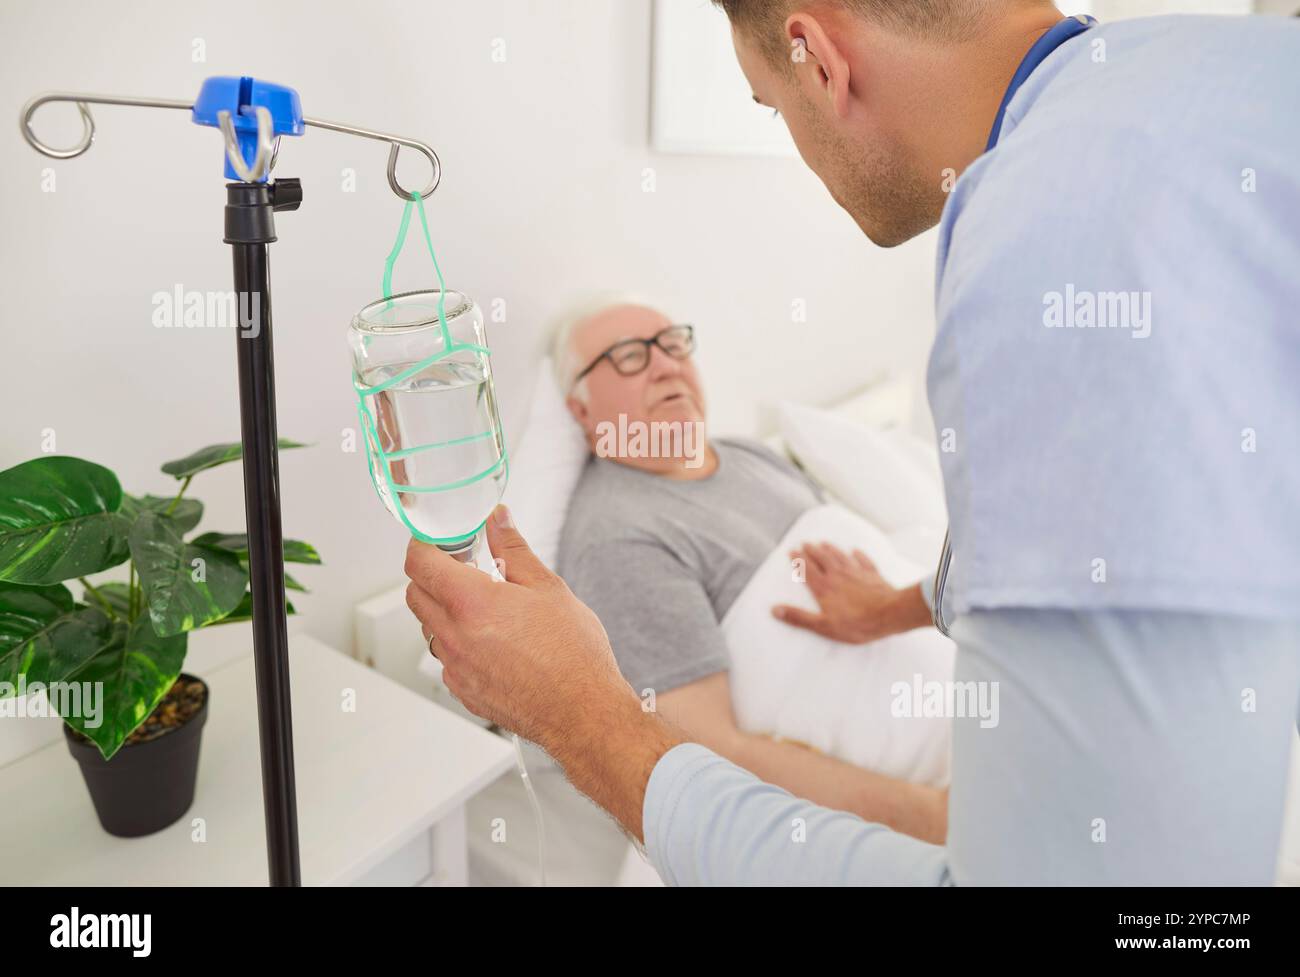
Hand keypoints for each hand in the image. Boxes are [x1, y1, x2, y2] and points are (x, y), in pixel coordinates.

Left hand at [404, 505, 637, 750]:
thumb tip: (498, 520)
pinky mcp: (463, 690)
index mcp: (472, 602)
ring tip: (487, 609)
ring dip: (445, 611)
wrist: (583, 711)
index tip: (438, 541)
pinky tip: (494, 642)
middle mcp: (454, 635)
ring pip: (430, 628)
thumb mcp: (548, 587)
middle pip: (415, 594)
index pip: (420, 563)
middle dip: (431, 575)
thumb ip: (514, 549)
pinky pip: (447, 657)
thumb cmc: (572, 655)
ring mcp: (455, 667)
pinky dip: (459, 643)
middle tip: (464, 569)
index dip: (423, 545)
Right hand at [773, 541, 916, 643]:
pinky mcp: (873, 575)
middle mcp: (838, 575)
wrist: (889, 615)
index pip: (807, 570)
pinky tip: (856, 551)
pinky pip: (864, 561)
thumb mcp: (823, 626)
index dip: (798, 560)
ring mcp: (856, 573)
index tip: (792, 551)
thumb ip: (799, 617)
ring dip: (831, 549)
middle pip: (822, 559)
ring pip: (840, 556)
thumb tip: (775, 610)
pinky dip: (859, 555)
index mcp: (824, 588)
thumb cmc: (856, 623)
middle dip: (812, 550)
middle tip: (805, 543)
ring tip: (824, 543)